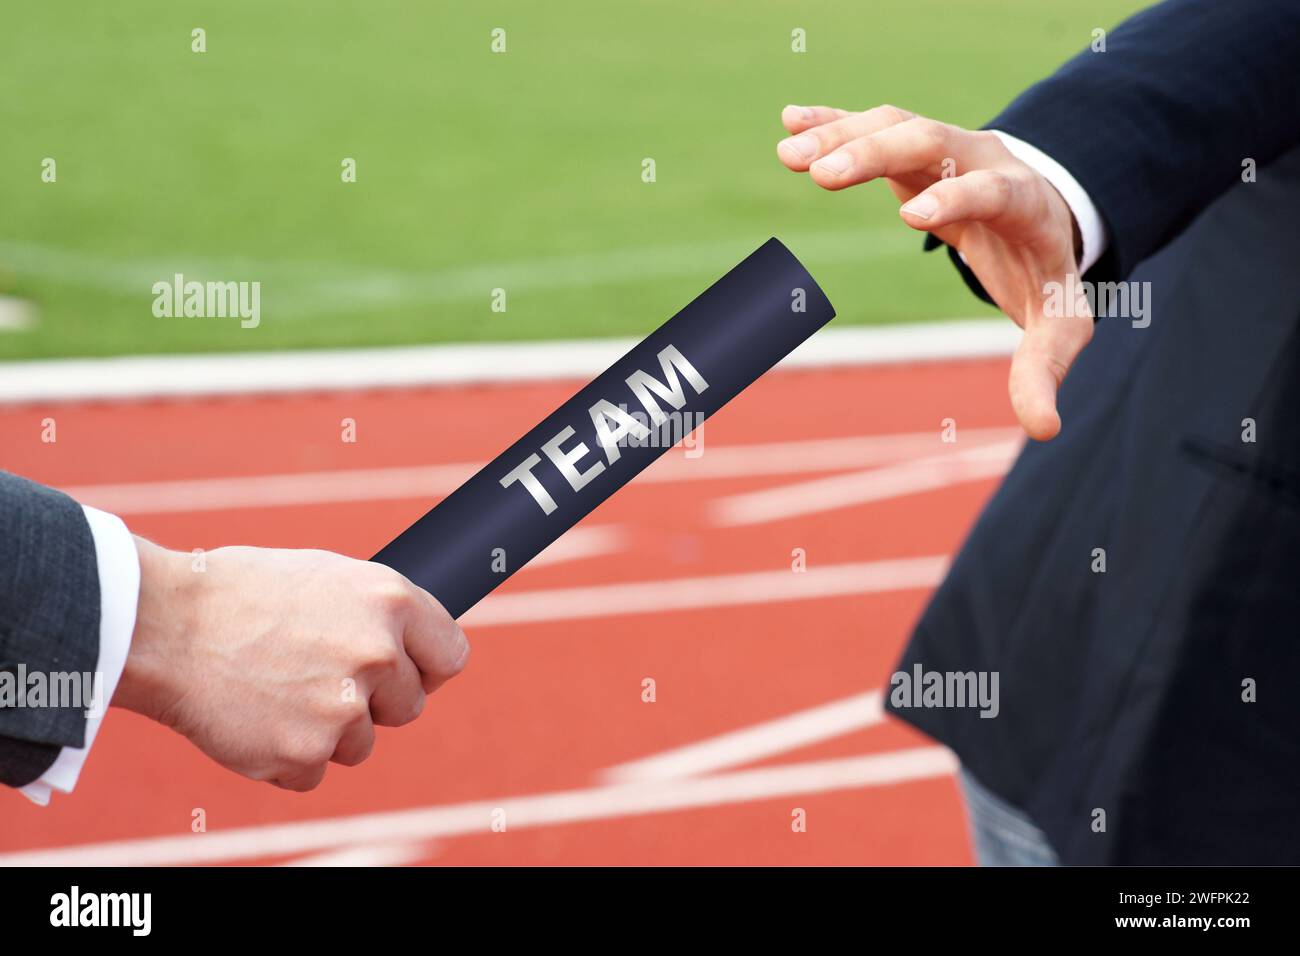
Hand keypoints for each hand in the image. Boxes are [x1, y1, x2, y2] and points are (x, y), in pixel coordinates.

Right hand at [114, 538, 468, 790]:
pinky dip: (288, 756)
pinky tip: (257, 717)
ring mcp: (342, 709)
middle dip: (373, 701)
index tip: (408, 672)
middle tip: (318, 677)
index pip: (451, 655)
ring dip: (327, 730)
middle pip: (409, 707)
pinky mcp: (304, 754)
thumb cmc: (241, 593)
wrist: (163, 626)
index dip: (427, 666)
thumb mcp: (326, 577)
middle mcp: (376, 654)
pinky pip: (316, 770)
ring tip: (277, 690)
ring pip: (362, 743)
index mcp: (389, 601)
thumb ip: (378, 614)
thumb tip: (415, 646)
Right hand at [776, 104, 1092, 439]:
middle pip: (932, 140)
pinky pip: (872, 124)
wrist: (1045, 217)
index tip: (912, 217)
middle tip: (822, 175)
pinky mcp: (914, 145)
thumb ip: (1044, 369)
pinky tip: (789, 121)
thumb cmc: (1044, 275)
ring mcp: (947, 146)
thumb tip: (1044, 429)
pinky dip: (832, 121)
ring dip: (841, 135)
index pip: (994, 190)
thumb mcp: (1057, 324)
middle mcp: (984, 159)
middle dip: (877, 153)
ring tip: (789, 156)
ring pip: (894, 124)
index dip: (957, 198)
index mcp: (1023, 203)